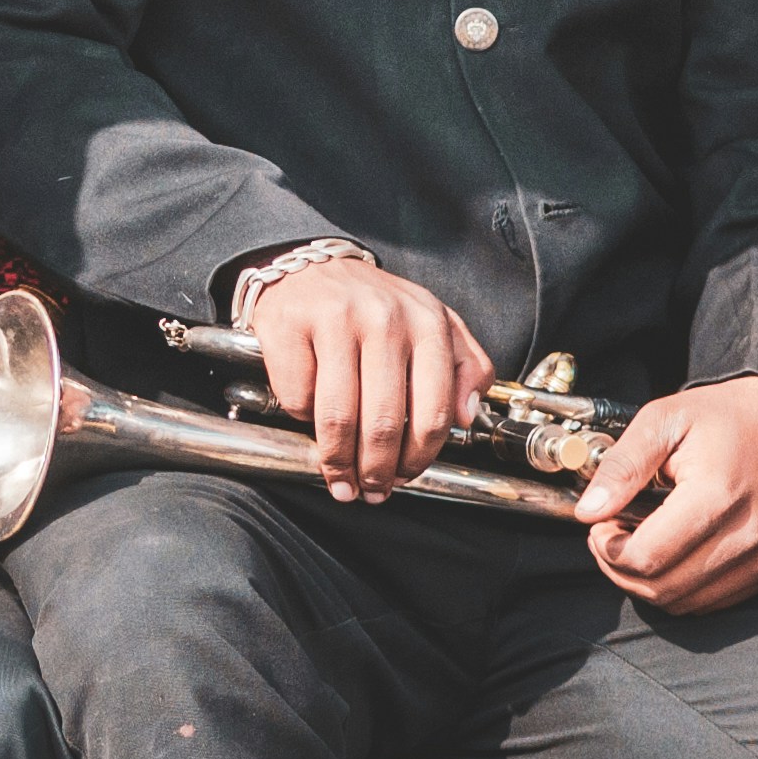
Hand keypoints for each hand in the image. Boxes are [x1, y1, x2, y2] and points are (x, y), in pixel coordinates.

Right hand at [248, 258, 493, 502]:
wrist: (311, 269)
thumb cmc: (376, 309)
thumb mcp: (434, 326)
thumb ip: (466, 368)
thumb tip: (467, 417)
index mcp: (428, 322)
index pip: (433, 411)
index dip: (419, 457)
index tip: (406, 476)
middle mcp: (384, 318)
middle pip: (383, 422)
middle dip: (377, 469)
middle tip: (371, 489)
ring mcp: (335, 319)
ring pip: (337, 417)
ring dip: (338, 462)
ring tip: (341, 480)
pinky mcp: (290, 326)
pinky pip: (298, 397)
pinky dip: (302, 419)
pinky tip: (309, 420)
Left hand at [572, 375, 757, 613]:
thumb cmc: (725, 416)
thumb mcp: (663, 420)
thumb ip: (623, 466)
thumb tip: (589, 511)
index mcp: (717, 495)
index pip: (648, 557)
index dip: (609, 550)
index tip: (600, 527)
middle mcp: (747, 534)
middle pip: (662, 588)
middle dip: (621, 570)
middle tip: (612, 538)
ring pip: (684, 602)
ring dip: (648, 583)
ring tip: (640, 544)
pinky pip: (711, 602)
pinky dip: (680, 588)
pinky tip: (671, 555)